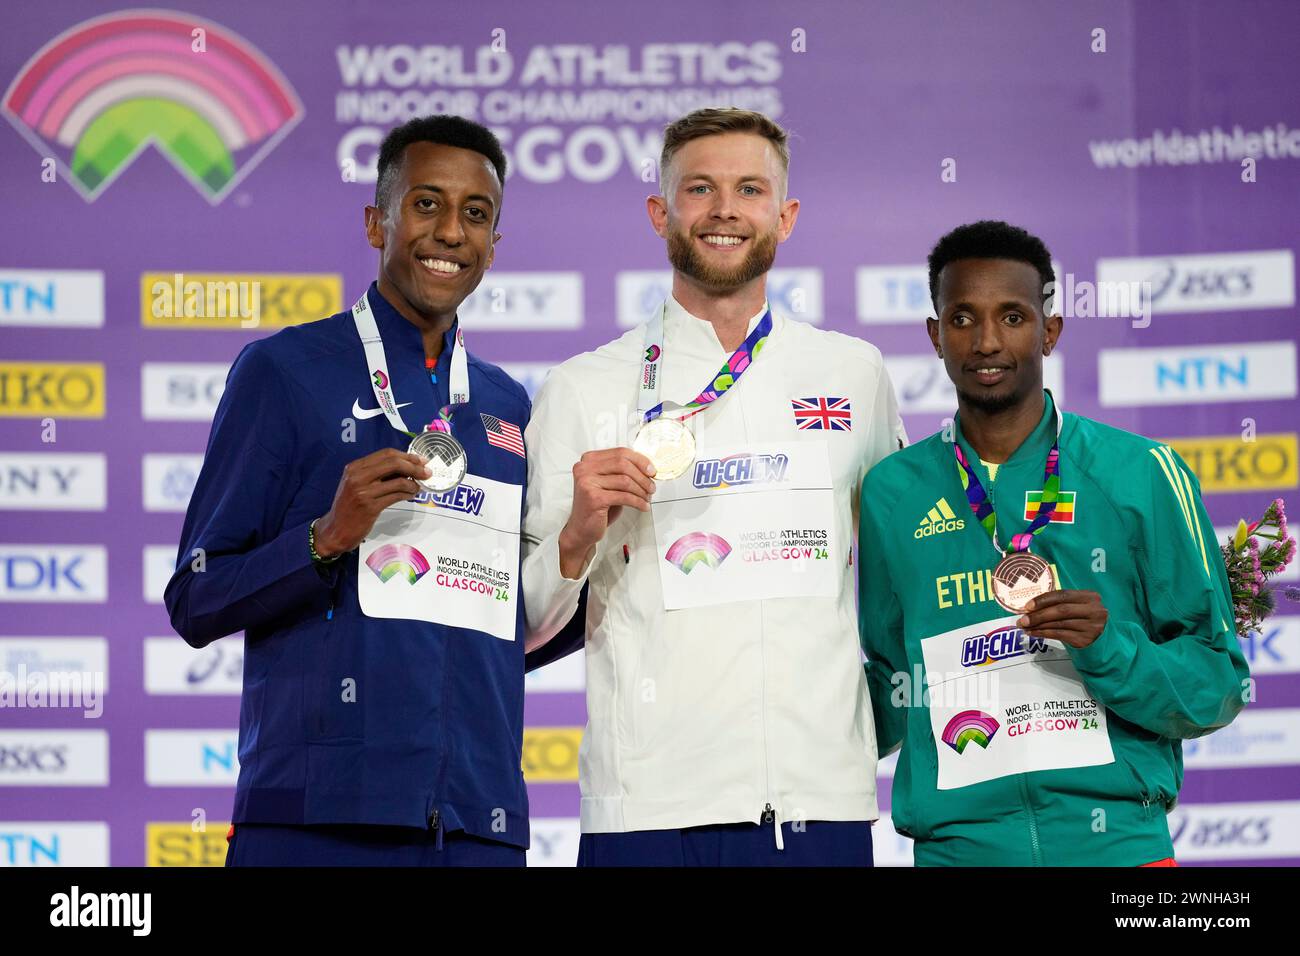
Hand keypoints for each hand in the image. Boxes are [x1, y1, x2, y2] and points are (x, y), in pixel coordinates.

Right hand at [312, 448, 431, 556]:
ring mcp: (363, 491)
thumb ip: (376, 474)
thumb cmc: (349, 507)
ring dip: (413, 483)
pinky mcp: (370, 507)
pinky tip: (411, 495)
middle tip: (427, 472)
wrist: (335, 529)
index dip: (407, 456)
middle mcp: (358, 476)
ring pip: (398, 481)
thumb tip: (406, 467)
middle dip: (414, 466)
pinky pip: (396, 496)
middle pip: (394, 463)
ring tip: (418, 487)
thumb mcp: (357, 484)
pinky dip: (408, 494)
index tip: (420, 460)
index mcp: (355, 467)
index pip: (386, 454)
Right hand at [558, 447, 656, 577]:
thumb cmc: (596, 506)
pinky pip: (624, 497)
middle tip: (651, 486)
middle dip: (642, 476)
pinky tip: (642, 506)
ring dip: (641, 490)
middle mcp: (585, 469)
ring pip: (625, 481)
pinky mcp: (594, 498)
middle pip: (623, 464)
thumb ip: (621, 472)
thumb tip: (647, 468)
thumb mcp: (608, 483)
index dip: (640, 460)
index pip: (620, 452)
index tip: (651, 470)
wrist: (581, 528)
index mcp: (589, 460)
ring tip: (646, 497)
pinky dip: (638, 502)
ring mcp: (588, 482)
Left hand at [1016, 589, 1107, 647]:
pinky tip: (1033, 633)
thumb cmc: (1082, 618)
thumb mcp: (1076, 606)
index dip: (1044, 600)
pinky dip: (1043, 633)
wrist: (1100, 639)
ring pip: (1059, 624)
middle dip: (1038, 615)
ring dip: (1038, 625)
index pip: (1063, 595)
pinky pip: (1059, 635)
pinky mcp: (1085, 639)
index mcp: (1089, 597)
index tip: (1027, 606)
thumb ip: (1059, 603)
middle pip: (1061, 610)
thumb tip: (1029, 607)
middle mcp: (1093, 610)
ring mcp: (1091, 626)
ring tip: (1024, 627)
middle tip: (1022, 620)